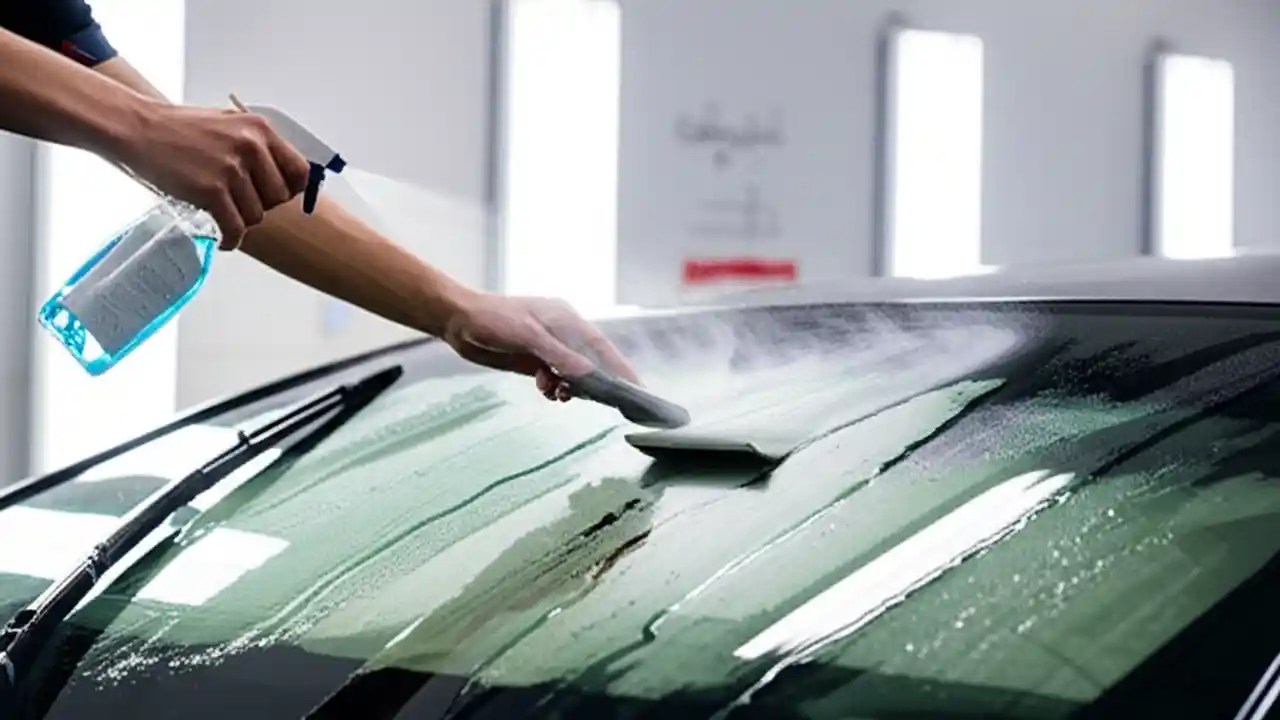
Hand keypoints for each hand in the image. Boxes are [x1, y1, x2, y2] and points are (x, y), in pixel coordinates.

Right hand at [114, 100, 310, 247]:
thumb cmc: (178, 128)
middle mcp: (251, 146)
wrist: (137, 128)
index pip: (299, 171)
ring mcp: (232, 169)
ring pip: (256, 216)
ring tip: (224, 215)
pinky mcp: (211, 190)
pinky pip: (235, 228)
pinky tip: (223, 238)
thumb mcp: (229, 125)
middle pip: (278, 198)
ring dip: (241, 221)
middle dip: (261, 206)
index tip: (274, 196)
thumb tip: (279, 177)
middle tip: (240, 205)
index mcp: (260, 129)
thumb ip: (257, 148)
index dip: (289, 190)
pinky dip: (231, 239)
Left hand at [442, 293, 639, 401]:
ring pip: (573, 374)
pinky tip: (546, 389)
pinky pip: (555, 378)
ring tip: (560, 394)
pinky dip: (554, 387)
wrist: (458, 321)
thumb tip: (588, 375)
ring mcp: (548, 348)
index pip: (602, 348)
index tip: (637, 390)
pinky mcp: (534, 361)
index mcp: (568, 320)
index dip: (621, 368)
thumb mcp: (528, 336)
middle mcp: (563, 334)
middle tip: (604, 404)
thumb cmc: (493, 320)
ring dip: (571, 387)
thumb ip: (558, 356)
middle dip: (596, 382)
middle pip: (591, 362)